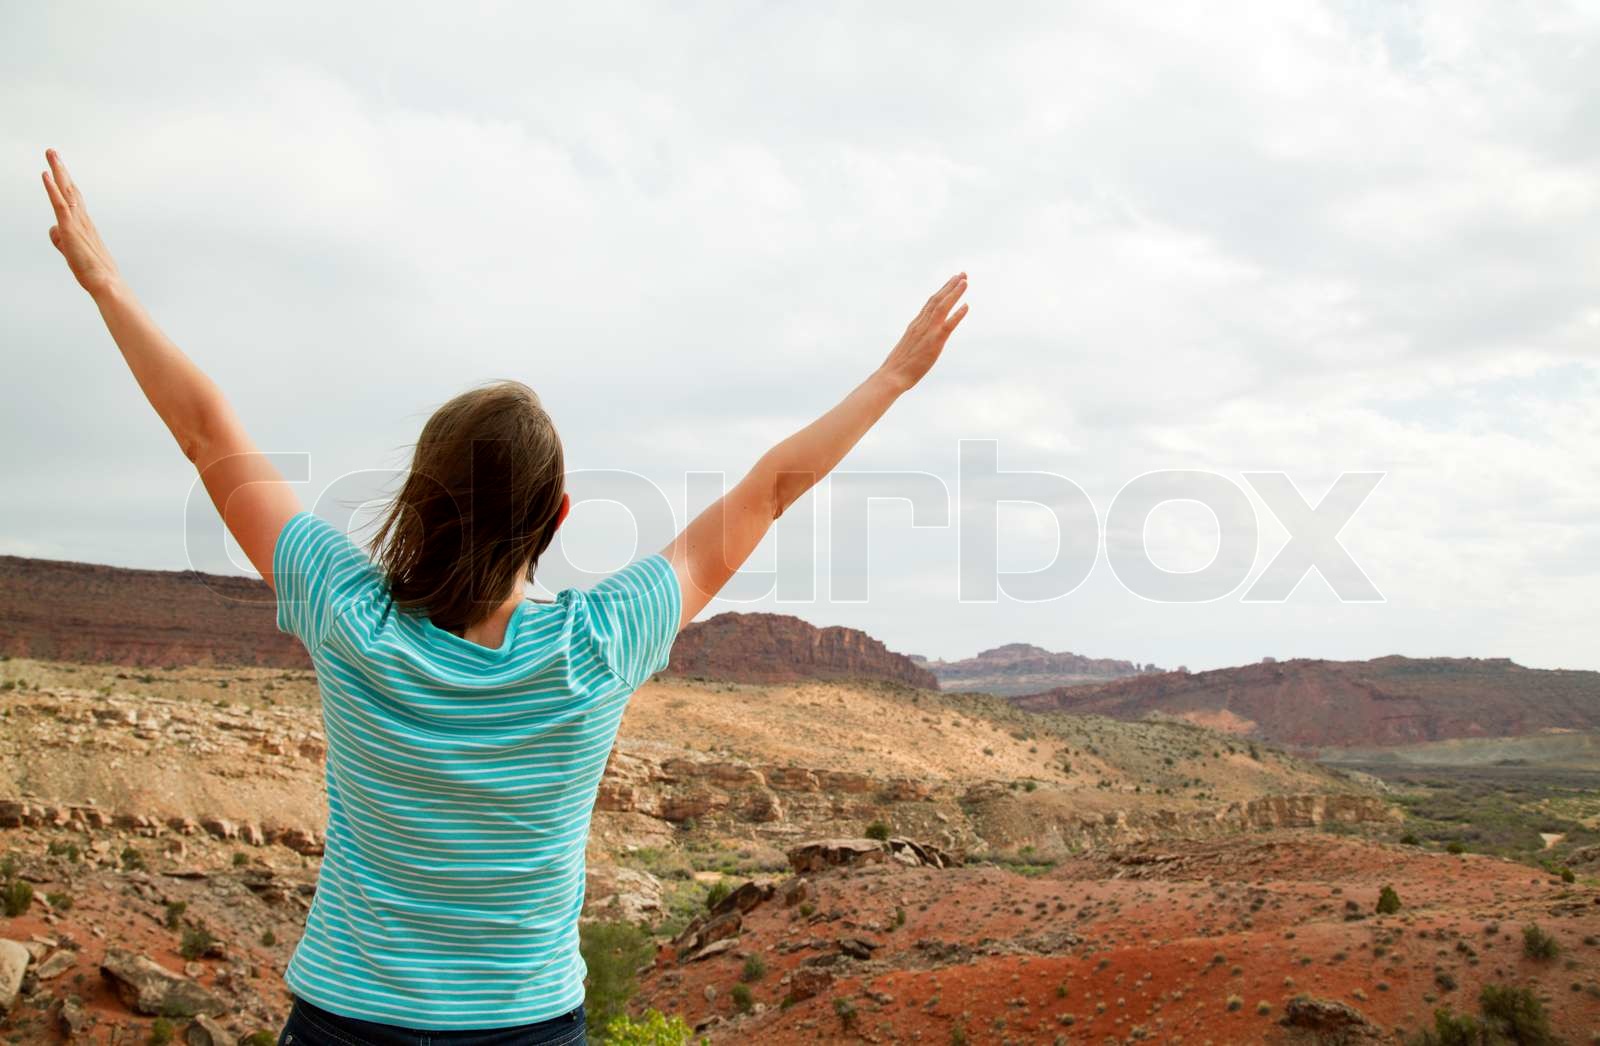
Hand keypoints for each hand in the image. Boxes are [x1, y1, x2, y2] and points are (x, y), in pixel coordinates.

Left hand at [41, 148, 121, 296]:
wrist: (106, 283)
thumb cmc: (94, 272)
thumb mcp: (72, 253)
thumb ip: (61, 239)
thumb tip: (53, 229)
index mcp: (85, 225)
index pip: (73, 198)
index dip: (65, 182)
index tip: (58, 168)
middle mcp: (83, 219)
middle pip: (70, 189)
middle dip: (61, 169)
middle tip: (53, 152)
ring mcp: (78, 223)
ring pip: (66, 191)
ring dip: (58, 171)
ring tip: (51, 154)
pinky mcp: (71, 229)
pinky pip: (60, 204)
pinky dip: (52, 188)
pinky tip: (46, 175)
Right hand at [876, 272, 968, 392]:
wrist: (892, 376)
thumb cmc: (897, 367)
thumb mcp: (907, 348)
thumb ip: (915, 341)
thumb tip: (919, 341)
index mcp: (915, 325)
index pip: (930, 303)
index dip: (942, 291)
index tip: (951, 281)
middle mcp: (921, 324)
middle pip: (937, 299)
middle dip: (950, 286)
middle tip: (962, 274)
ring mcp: (927, 332)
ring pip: (942, 307)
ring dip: (954, 293)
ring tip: (965, 281)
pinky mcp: (934, 342)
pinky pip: (948, 325)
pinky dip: (957, 314)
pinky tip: (966, 306)